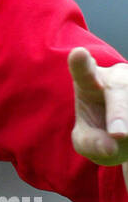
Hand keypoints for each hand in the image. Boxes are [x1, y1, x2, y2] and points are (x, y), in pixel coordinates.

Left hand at [68, 47, 127, 192]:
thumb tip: (109, 147)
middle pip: (118, 88)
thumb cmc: (99, 134)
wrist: (125, 139)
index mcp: (88, 82)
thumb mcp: (86, 142)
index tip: (79, 53)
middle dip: (119, 111)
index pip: (82, 70)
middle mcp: (115, 76)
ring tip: (123, 136)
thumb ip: (90, 143)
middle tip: (118, 134)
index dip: (81, 62)